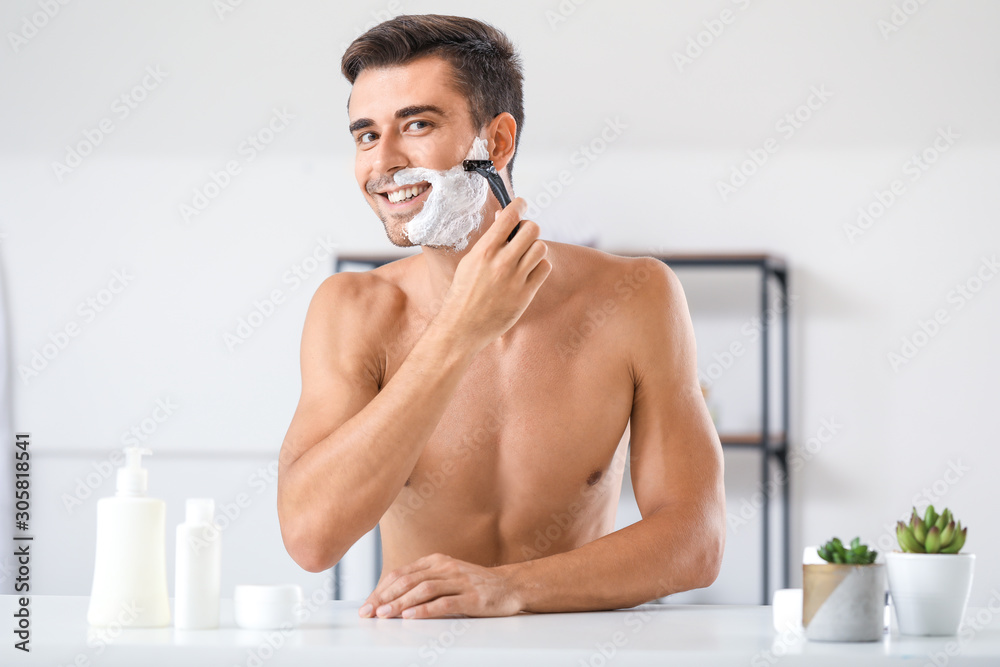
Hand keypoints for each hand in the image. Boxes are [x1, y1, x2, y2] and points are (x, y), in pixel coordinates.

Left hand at [358, 552, 522, 618]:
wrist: (509, 586)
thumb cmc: (474, 585)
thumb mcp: (446, 576)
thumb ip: (423, 581)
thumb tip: (390, 598)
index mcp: (436, 561)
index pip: (402, 574)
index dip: (381, 589)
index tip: (367, 604)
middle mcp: (446, 568)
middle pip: (408, 581)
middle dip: (385, 597)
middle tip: (369, 612)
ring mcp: (459, 581)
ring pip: (423, 590)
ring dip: (400, 603)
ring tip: (384, 615)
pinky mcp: (471, 597)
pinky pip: (444, 603)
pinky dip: (424, 610)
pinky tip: (411, 616)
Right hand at [435, 197, 550, 350]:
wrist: (462, 327)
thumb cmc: (463, 293)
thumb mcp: (470, 261)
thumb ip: (489, 241)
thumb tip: (504, 217)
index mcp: (485, 251)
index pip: (510, 216)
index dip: (519, 205)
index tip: (521, 204)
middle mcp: (502, 262)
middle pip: (532, 229)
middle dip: (528, 228)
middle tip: (522, 235)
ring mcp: (516, 279)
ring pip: (540, 247)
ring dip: (535, 247)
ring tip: (525, 254)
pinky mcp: (526, 294)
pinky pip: (544, 268)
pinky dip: (539, 266)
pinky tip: (529, 270)